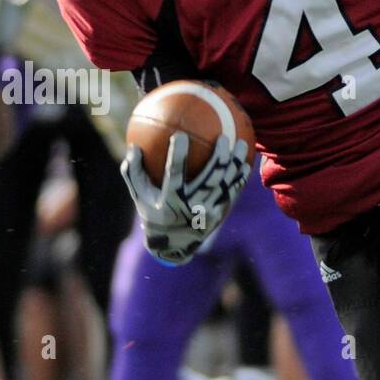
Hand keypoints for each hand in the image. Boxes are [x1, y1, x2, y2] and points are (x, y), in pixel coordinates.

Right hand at [120, 131, 250, 263]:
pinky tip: (246, 162)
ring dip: (235, 164)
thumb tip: (133, 147)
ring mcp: (208, 213)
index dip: (177, 157)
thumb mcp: (138, 195)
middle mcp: (192, 208)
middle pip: (209, 181)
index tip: (180, 135)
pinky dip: (240, 177)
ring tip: (241, 143)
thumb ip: (133, 171)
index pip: (174, 176)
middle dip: (218, 159)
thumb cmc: (151, 212)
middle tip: (224, 138)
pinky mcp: (219, 214)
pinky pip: (232, 192)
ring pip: (225, 185)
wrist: (172, 245)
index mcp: (170, 202)